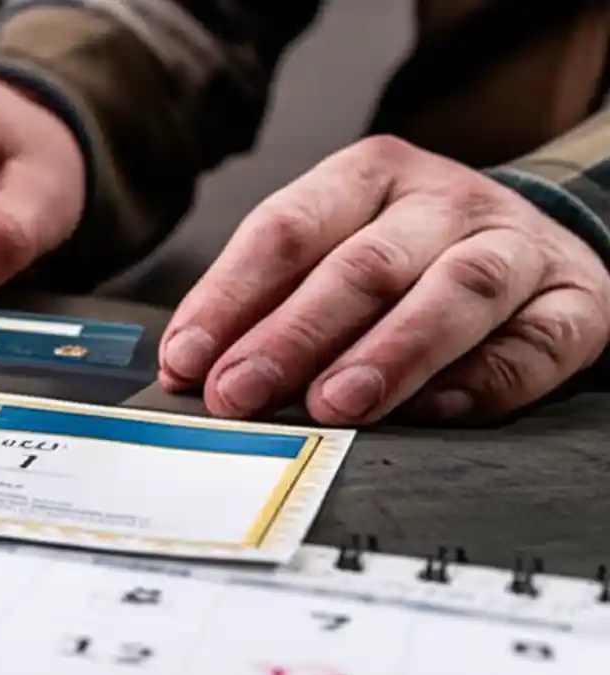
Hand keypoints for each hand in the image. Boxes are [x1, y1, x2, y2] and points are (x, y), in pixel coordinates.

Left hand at [159, 136, 609, 424]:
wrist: (528, 242)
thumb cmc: (404, 254)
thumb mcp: (330, 250)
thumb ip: (265, 303)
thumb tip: (192, 368)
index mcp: (369, 176)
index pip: (287, 230)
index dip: (231, 298)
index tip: (188, 360)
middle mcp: (445, 201)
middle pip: (364, 265)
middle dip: (294, 336)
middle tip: (242, 394)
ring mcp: (517, 246)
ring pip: (458, 293)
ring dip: (390, 354)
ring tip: (334, 405)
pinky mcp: (575, 302)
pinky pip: (537, 344)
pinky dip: (486, 382)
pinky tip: (434, 413)